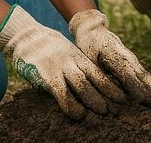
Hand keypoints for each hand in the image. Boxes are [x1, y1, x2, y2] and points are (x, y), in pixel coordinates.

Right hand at [0, 5, 124, 118]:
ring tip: (103, 111)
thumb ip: (76, 66)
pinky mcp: (47, 75)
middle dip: (108, 93)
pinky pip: (61, 93)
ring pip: (81, 84)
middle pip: (95, 78)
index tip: (122, 95)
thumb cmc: (48, 48)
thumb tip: (92, 83)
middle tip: (120, 106)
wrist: (28, 36)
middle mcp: (73, 61)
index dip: (111, 85)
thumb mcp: (67, 53)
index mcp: (79, 57)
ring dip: (93, 99)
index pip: (99, 72)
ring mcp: (61, 67)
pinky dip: (70, 104)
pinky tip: (78, 114)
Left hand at [69, 9, 150, 108]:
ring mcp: (132, 60)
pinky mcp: (133, 64)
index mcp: (116, 56)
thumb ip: (99, 75)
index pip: (128, 75)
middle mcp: (128, 58)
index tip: (142, 100)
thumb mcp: (88, 59)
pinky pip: (144, 76)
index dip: (135, 88)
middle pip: (142, 78)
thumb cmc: (88, 45)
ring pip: (146, 77)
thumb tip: (108, 93)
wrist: (93, 30)